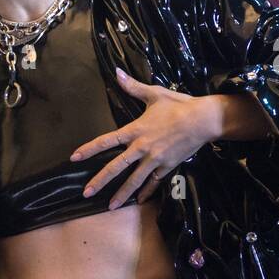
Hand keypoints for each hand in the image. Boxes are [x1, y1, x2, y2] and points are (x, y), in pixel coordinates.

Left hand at [69, 67, 213, 208]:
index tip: (74, 158)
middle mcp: (141, 148)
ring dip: (121, 194)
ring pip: (134, 180)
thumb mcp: (154, 94)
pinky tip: (139, 200)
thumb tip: (116, 72)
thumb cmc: (178, 105)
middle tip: (86, 193)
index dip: (89, 149)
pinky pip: (154, 182)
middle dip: (100, 181)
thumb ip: (132, 87)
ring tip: (110, 206)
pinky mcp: (167, 166)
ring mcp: (155, 160)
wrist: (203, 120)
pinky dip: (146, 192)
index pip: (106, 141)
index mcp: (135, 130)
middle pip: (116, 167)